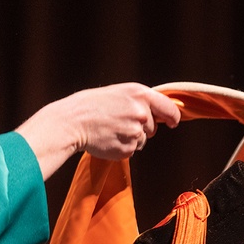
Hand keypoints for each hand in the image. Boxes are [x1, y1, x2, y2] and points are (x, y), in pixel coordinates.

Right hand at [17, 82, 181, 178]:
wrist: (71, 122)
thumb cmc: (90, 105)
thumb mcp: (117, 93)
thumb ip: (139, 101)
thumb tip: (157, 112)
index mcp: (139, 94)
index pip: (169, 108)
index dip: (172, 117)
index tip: (172, 123)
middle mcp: (141, 113)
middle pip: (153, 127)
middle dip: (141, 128)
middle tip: (119, 123)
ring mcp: (136, 132)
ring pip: (142, 140)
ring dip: (130, 138)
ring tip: (110, 130)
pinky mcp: (128, 149)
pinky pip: (131, 151)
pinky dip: (122, 147)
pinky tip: (108, 139)